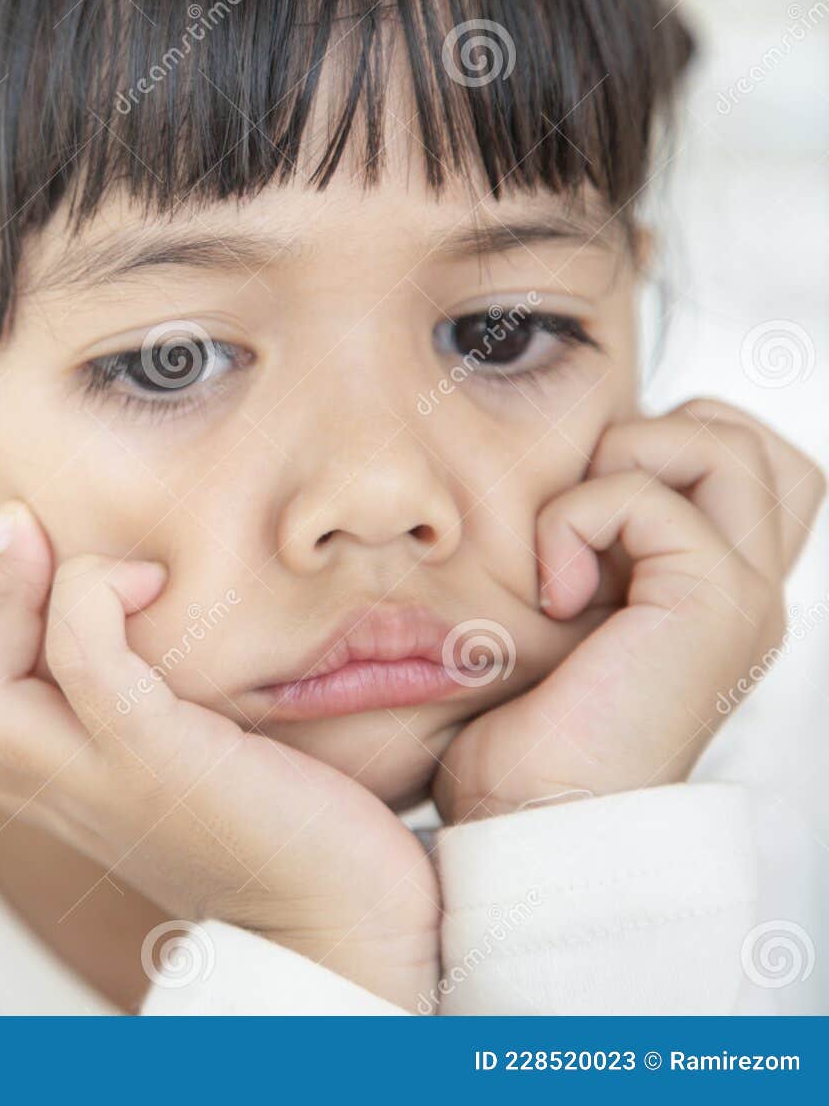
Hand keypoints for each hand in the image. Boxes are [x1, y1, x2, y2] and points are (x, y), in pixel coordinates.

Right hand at [0, 502, 440, 1009]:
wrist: (350, 923)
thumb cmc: (290, 825)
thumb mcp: (192, 752)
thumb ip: (141, 704)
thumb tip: (127, 610)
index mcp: (60, 793)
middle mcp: (63, 796)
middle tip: (17, 532)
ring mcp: (102, 782)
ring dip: (4, 595)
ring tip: (64, 552)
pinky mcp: (160, 760)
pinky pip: (82, 662)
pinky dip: (92, 595)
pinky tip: (148, 578)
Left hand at [436, 398, 824, 823]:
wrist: (532, 830)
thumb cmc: (520, 747)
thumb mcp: (549, 630)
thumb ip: (579, 560)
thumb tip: (539, 486)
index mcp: (711, 593)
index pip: (731, 463)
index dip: (649, 452)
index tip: (570, 524)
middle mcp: (747, 590)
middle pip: (743, 438)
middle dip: (643, 439)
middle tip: (576, 520)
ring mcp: (743, 596)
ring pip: (720, 439)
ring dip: (616, 465)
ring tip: (567, 548)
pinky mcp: (715, 603)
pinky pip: (646, 494)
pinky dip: (574, 519)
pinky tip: (550, 592)